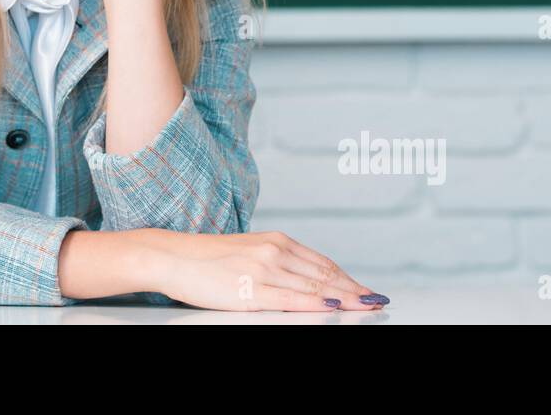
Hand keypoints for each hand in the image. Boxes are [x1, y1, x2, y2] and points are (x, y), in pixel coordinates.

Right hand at [146, 229, 389, 311]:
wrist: (172, 256)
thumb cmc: (205, 258)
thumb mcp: (248, 252)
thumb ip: (275, 261)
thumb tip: (302, 278)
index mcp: (276, 240)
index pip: (322, 263)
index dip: (348, 278)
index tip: (366, 289)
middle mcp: (274, 251)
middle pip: (325, 274)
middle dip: (354, 289)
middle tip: (377, 300)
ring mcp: (264, 270)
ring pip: (315, 287)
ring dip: (345, 298)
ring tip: (367, 306)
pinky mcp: (251, 290)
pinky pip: (292, 300)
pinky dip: (317, 305)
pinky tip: (334, 309)